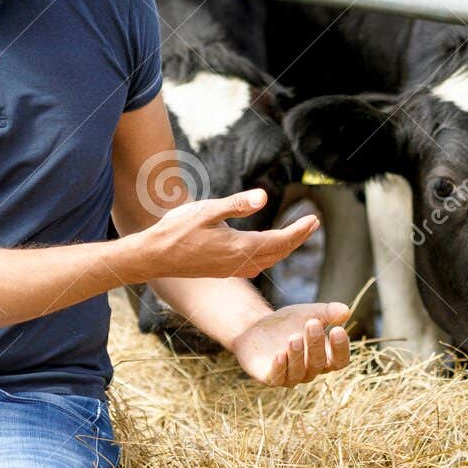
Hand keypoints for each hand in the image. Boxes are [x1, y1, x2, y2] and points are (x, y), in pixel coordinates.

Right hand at [136, 189, 317, 280]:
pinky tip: (268, 248)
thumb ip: (237, 204)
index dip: (299, 231)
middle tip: (312, 223)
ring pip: (268, 261)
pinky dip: (270, 255)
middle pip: (278, 252)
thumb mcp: (207, 210)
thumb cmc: (177, 229)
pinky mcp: (224, 271)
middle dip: (298, 238)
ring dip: (285, 248)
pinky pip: (256, 265)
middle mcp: (239, 262)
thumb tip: (264, 196)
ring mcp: (231, 269)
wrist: (154, 256)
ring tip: (297, 234)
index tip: (314, 219)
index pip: (279, 241)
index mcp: (239, 246)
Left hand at [231, 302, 351, 386]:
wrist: (257, 327)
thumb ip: (328, 312)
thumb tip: (346, 311)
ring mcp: (290, 376)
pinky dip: (280, 367)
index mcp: (325, 358)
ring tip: (294, 337)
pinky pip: (277, 378)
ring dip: (297, 355)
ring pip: (299, 372)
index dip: (341, 348)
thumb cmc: (289, 323)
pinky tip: (279, 354)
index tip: (338, 329)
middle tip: (312, 323)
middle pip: (318, 364)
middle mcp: (310, 371)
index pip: (339, 361)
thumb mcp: (309, 313)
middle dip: (315, 344)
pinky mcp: (270, 377)